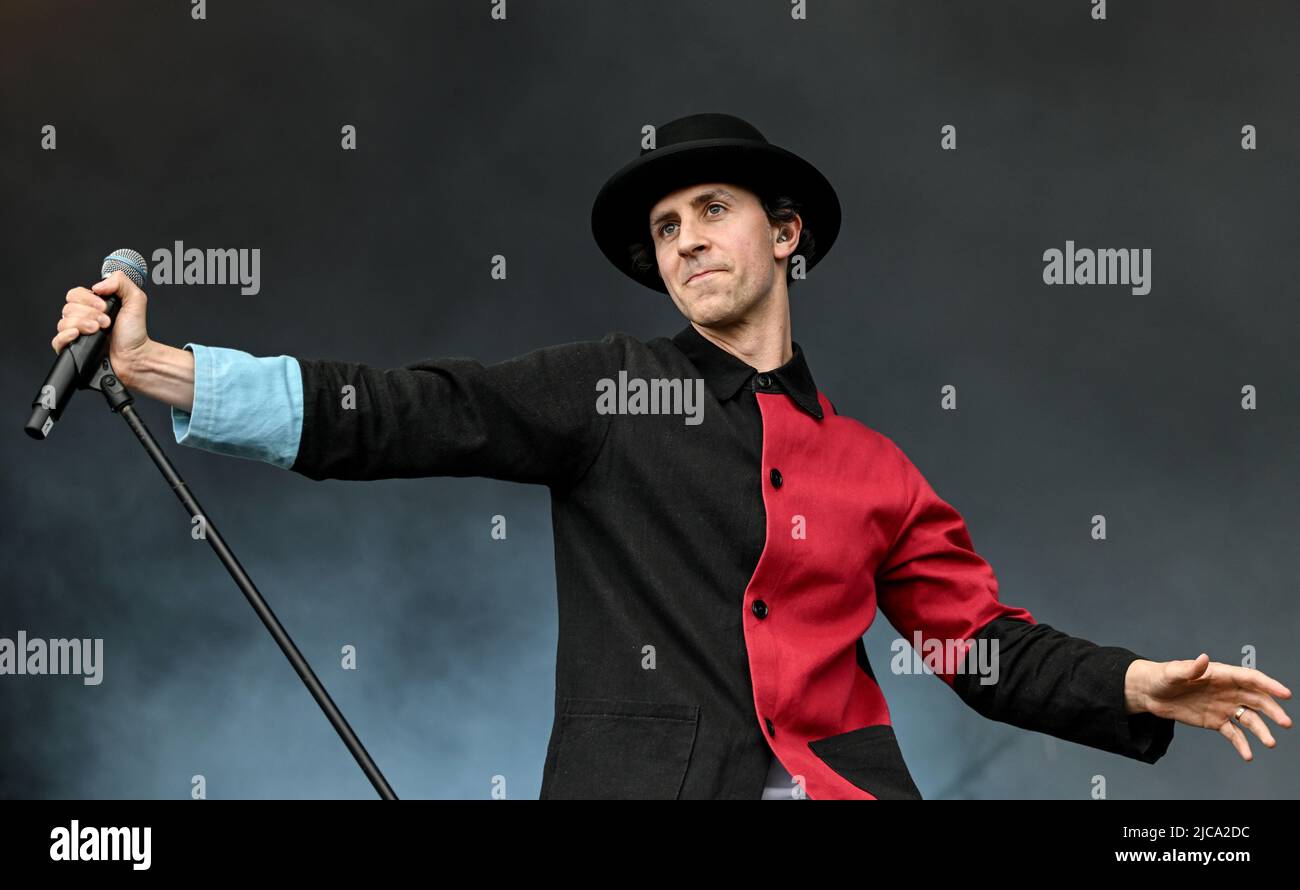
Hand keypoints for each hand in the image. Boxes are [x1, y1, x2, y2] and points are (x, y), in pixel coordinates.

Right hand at [51, 269, 152, 385]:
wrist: (135, 357)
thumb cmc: (134, 333)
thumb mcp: (135, 300)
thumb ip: (121, 282)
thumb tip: (98, 285)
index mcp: (92, 306)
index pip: (74, 294)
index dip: (87, 299)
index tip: (104, 307)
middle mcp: (82, 318)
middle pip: (68, 308)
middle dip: (89, 314)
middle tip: (106, 322)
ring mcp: (76, 334)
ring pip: (63, 322)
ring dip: (82, 324)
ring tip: (99, 331)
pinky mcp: (73, 349)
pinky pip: (56, 340)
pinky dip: (65, 336)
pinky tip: (78, 335)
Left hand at [1126, 654, 1291, 760]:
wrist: (1149, 694)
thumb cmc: (1161, 677)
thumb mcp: (1173, 672)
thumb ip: (1190, 668)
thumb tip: (1203, 659)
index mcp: (1221, 675)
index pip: (1251, 678)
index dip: (1269, 685)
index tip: (1285, 694)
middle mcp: (1228, 691)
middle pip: (1257, 700)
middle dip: (1273, 711)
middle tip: (1285, 723)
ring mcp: (1223, 707)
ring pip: (1249, 719)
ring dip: (1261, 730)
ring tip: (1270, 743)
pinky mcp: (1215, 722)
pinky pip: (1233, 734)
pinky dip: (1242, 744)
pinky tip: (1248, 755)